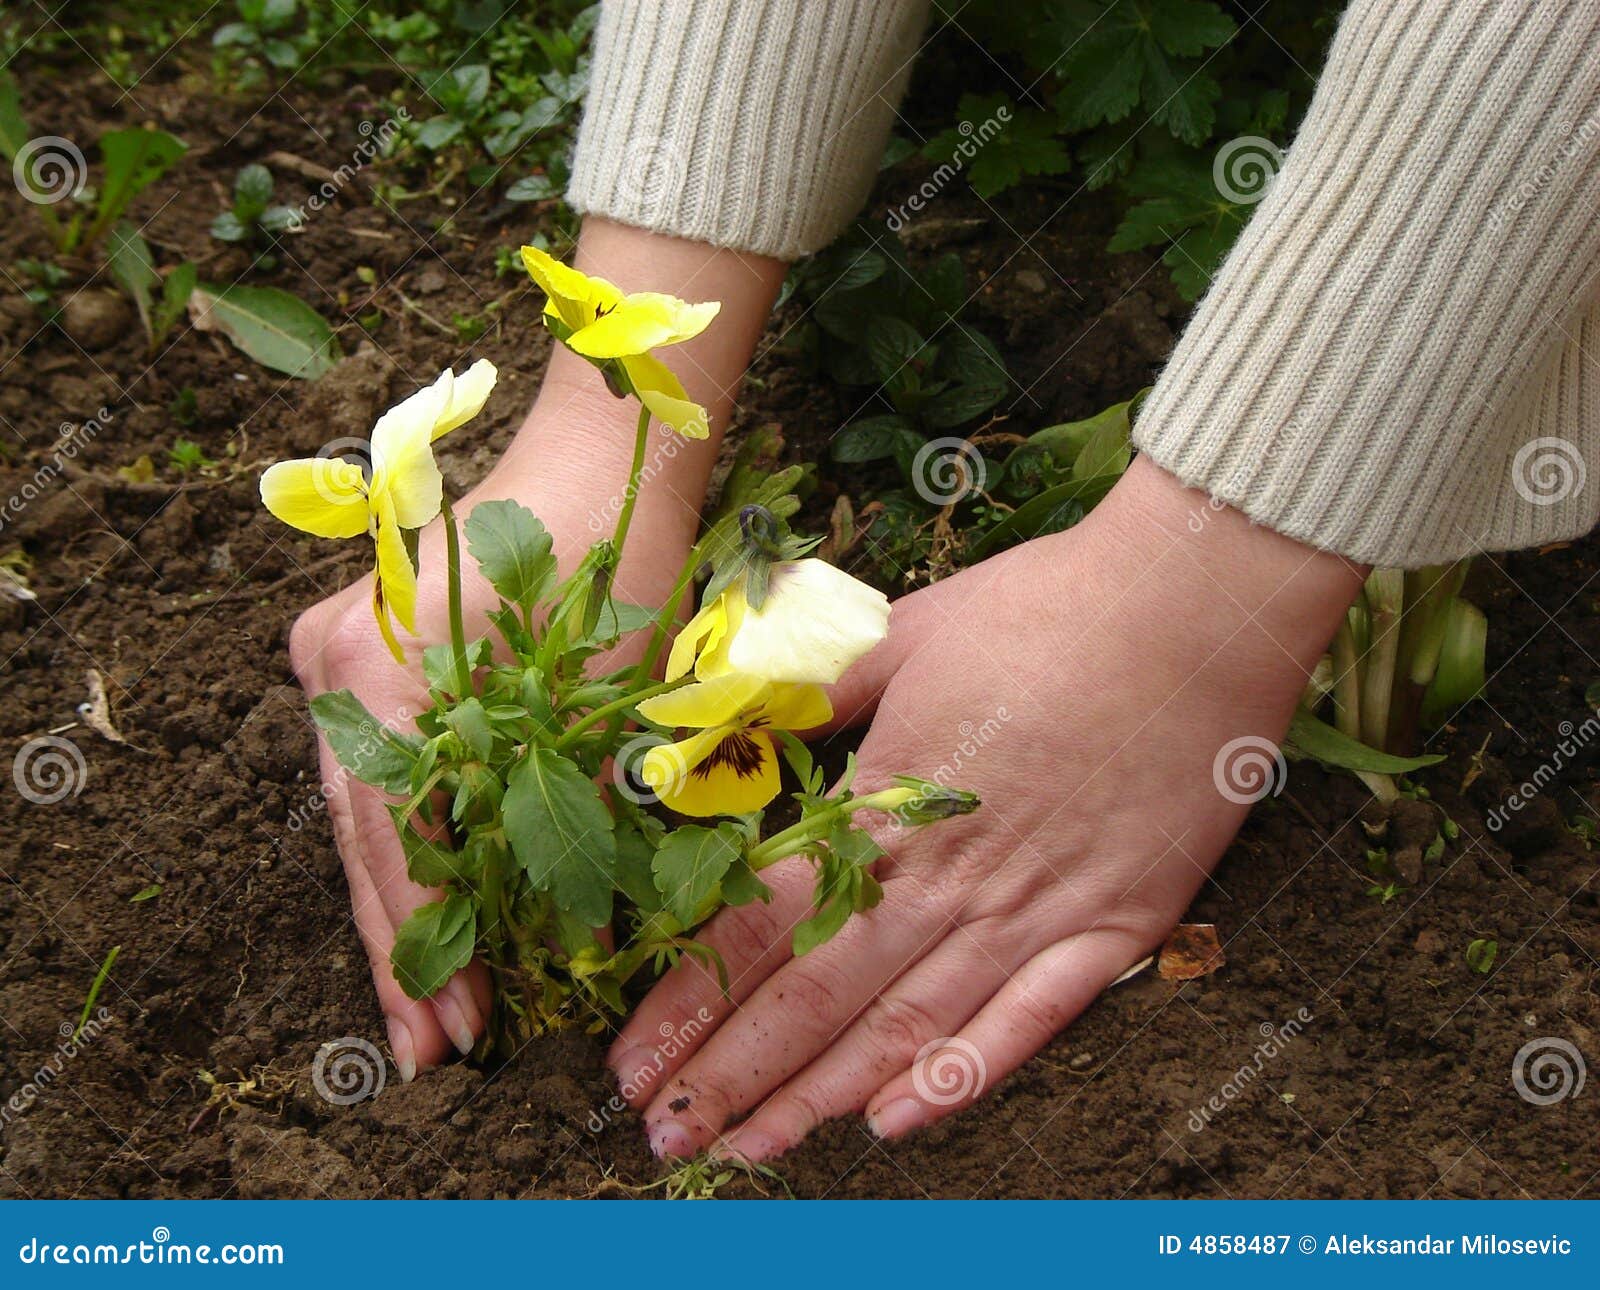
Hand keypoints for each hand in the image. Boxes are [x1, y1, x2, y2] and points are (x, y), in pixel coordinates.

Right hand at [283, 219, 787, 1077]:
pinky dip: (407, 837)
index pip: (402, 845)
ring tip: (427, 1002)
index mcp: (383, 674)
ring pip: (363, 812)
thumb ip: (578, 814)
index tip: (460, 1031)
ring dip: (401, 901)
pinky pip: (375, 770)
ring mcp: (339, 653)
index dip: (434, 946)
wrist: (601, 453)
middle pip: (366, 839)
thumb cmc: (619, 557)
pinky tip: (430, 902)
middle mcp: (337, 666)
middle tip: (434, 1048)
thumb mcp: (607, 698)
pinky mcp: (364, 650)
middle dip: (408, 946)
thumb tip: (577, 945)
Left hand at [606, 456, 1365, 1157]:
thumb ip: (803, 691)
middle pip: (818, 997)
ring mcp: (1034, 911)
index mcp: (889, 803)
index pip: (763, 928)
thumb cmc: (1045, 608)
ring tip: (755, 1147)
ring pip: (906, 1029)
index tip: (633, 1059)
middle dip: (733, 1074)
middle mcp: (951, 878)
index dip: (691, 1002)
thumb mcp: (902, 631)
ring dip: (821, 1094)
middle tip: (667, 1133)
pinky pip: (1028, 1025)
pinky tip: (898, 1122)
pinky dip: (961, 1078)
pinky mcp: (1115, 928)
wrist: (1197, 609)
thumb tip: (710, 726)